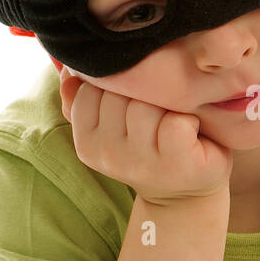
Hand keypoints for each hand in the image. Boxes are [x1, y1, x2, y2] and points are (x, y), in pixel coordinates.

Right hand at [59, 66, 232, 205]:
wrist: (188, 189)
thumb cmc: (151, 144)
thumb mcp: (113, 123)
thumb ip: (85, 98)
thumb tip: (68, 72)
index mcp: (86, 143)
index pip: (89, 89)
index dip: (117, 86)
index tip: (133, 101)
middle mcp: (108, 156)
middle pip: (119, 93)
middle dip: (142, 93)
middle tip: (157, 112)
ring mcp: (140, 164)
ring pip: (145, 106)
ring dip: (167, 105)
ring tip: (173, 121)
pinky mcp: (175, 165)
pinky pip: (175, 123)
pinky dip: (189, 120)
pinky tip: (191, 132)